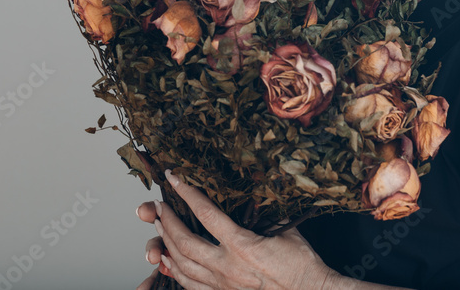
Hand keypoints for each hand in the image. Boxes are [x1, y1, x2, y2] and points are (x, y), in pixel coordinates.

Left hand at [135, 169, 337, 289]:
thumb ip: (265, 213)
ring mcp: (223, 285)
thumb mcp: (285, 230)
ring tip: (158, 227)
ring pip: (182, 265)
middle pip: (184, 241)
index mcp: (242, 245)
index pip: (206, 213)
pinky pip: (190, 285)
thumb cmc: (302, 264)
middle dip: (167, 220)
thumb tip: (254, 191)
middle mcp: (228, 266)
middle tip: (158, 205)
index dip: (187, 193)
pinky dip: (174, 271)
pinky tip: (167, 261)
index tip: (175, 179)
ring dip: (166, 243)